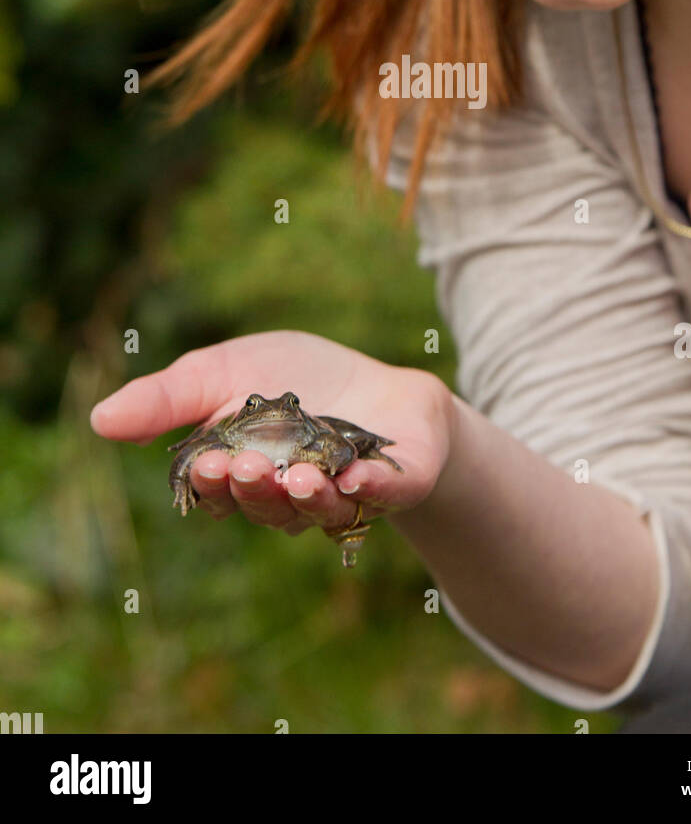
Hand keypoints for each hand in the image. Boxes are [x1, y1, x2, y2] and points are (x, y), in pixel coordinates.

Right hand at [90, 331, 452, 537]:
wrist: (382, 382)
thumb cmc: (294, 380)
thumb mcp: (224, 373)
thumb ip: (168, 399)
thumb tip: (98, 419)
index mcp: (244, 476)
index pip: (219, 492)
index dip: (211, 484)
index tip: (206, 463)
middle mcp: (291, 496)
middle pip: (267, 506)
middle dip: (254, 490)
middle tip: (248, 466)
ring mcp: (346, 495)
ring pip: (321, 510)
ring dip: (308, 498)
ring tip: (301, 478)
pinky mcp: (399, 482)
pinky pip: (386, 495)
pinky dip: (373, 489)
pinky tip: (361, 477)